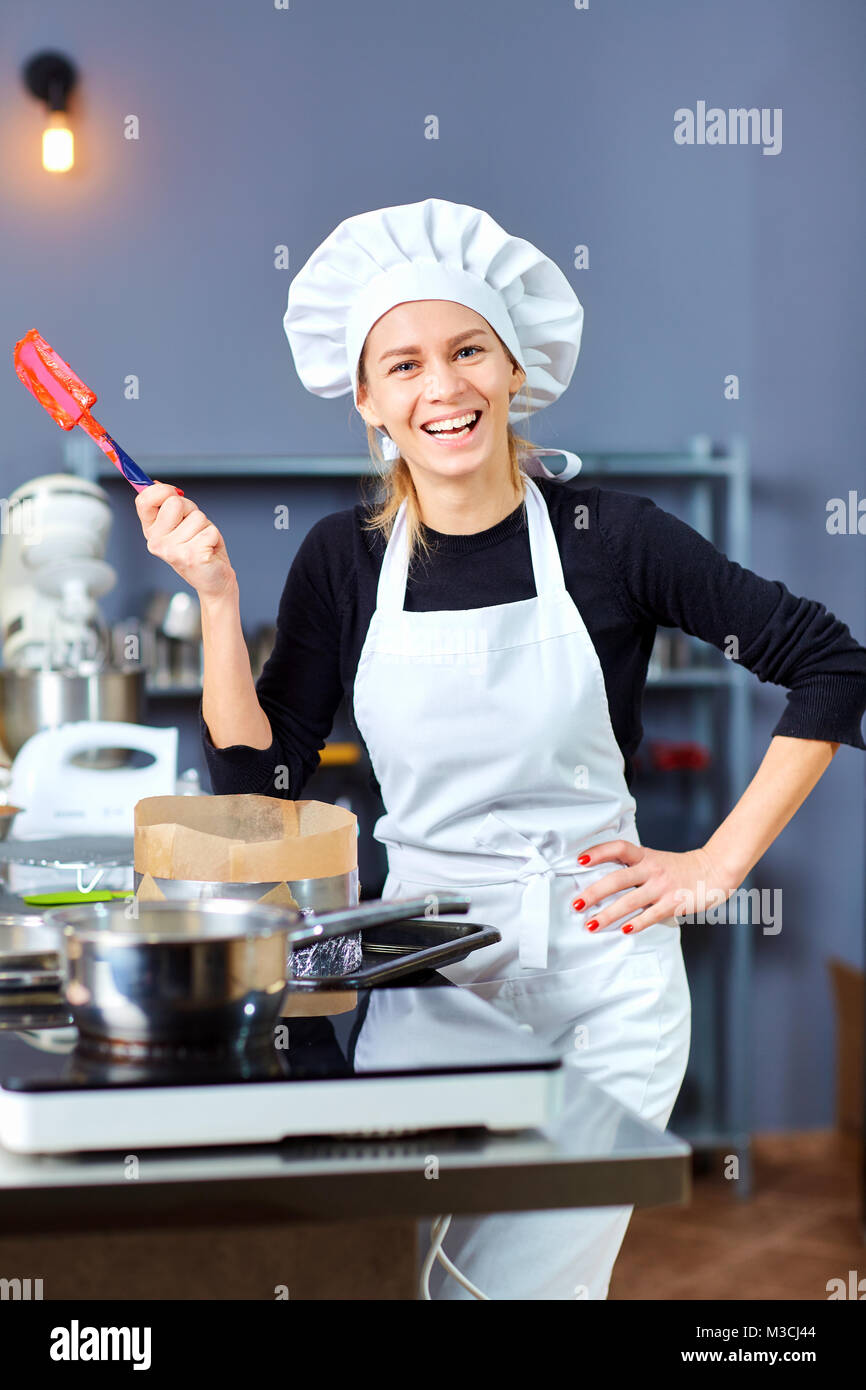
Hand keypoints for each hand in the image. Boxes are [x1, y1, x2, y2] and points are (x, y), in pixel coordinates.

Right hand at [135, 481, 236, 601]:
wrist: (214, 580)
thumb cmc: (199, 549)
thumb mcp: (180, 524)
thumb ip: (167, 506)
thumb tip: (156, 483)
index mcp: (151, 531)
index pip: (144, 500)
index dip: (160, 490)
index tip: (173, 492)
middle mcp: (157, 542)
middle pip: (174, 502)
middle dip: (191, 510)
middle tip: (194, 529)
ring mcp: (172, 551)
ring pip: (197, 516)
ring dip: (205, 526)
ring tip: (202, 542)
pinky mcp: (192, 556)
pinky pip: (210, 530)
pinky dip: (214, 537)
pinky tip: (208, 550)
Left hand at [572, 840, 739, 933]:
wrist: (714, 871)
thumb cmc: (679, 869)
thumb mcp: (655, 860)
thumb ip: (634, 868)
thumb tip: (603, 882)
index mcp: (645, 856)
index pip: (619, 848)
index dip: (598, 852)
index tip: (579, 860)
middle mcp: (651, 869)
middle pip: (617, 879)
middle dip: (594, 893)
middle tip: (576, 905)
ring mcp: (662, 887)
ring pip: (629, 901)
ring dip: (608, 914)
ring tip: (591, 924)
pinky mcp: (673, 903)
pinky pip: (650, 915)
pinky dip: (635, 924)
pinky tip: (623, 930)